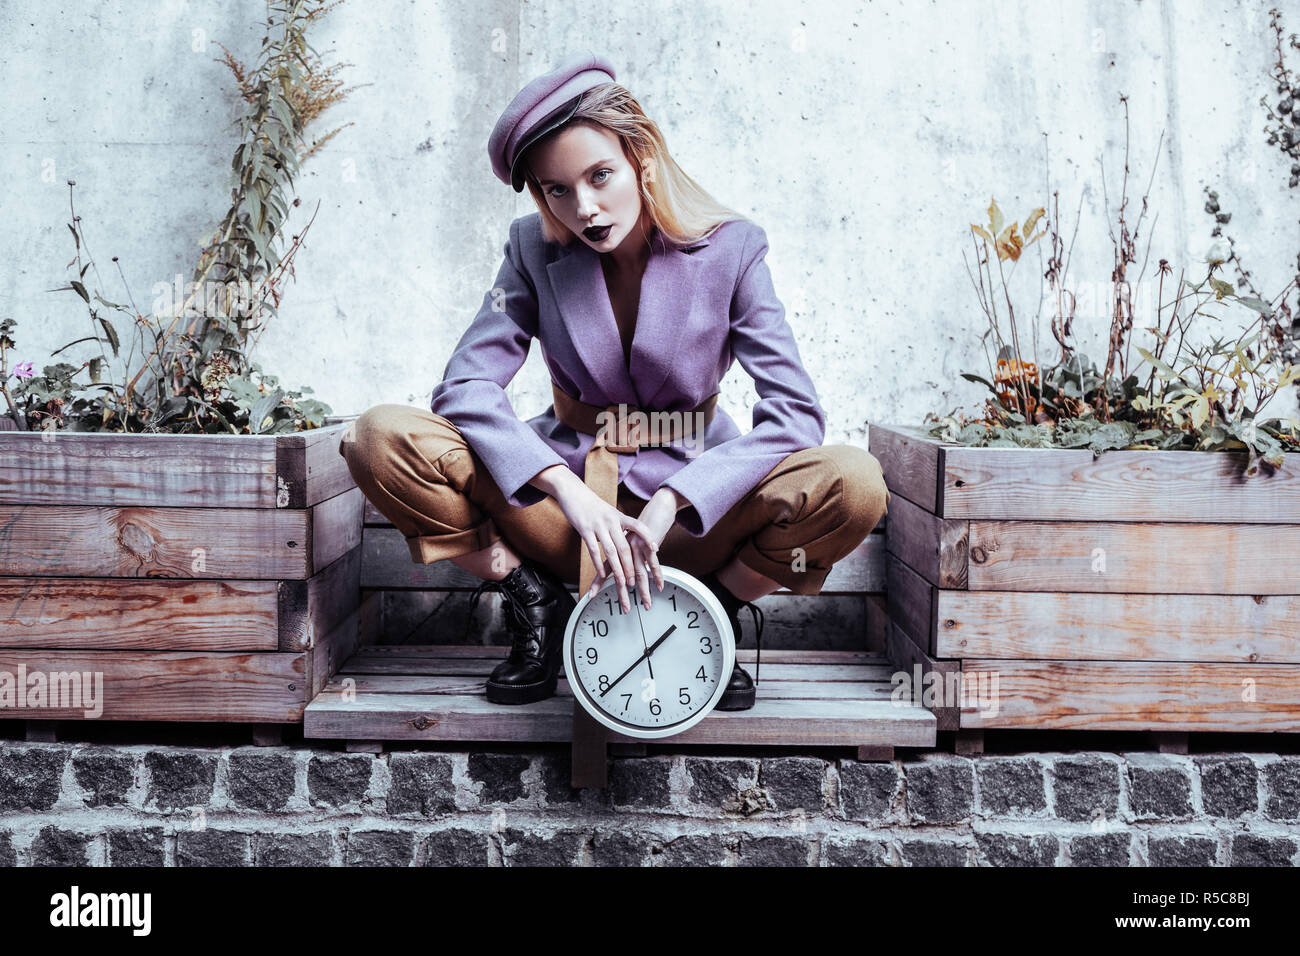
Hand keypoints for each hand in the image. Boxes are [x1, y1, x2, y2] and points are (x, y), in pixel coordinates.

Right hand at [551, 477, 660, 612]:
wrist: (572, 491)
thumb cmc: (591, 504)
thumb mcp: (609, 512)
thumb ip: (618, 524)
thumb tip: (628, 537)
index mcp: (619, 516)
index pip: (638, 526)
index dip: (647, 537)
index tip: (655, 549)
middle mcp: (611, 521)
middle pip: (624, 546)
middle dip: (630, 566)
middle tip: (634, 580)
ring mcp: (598, 526)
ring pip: (610, 551)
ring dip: (617, 569)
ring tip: (621, 582)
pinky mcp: (585, 530)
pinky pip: (593, 550)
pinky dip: (598, 564)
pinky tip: (602, 574)